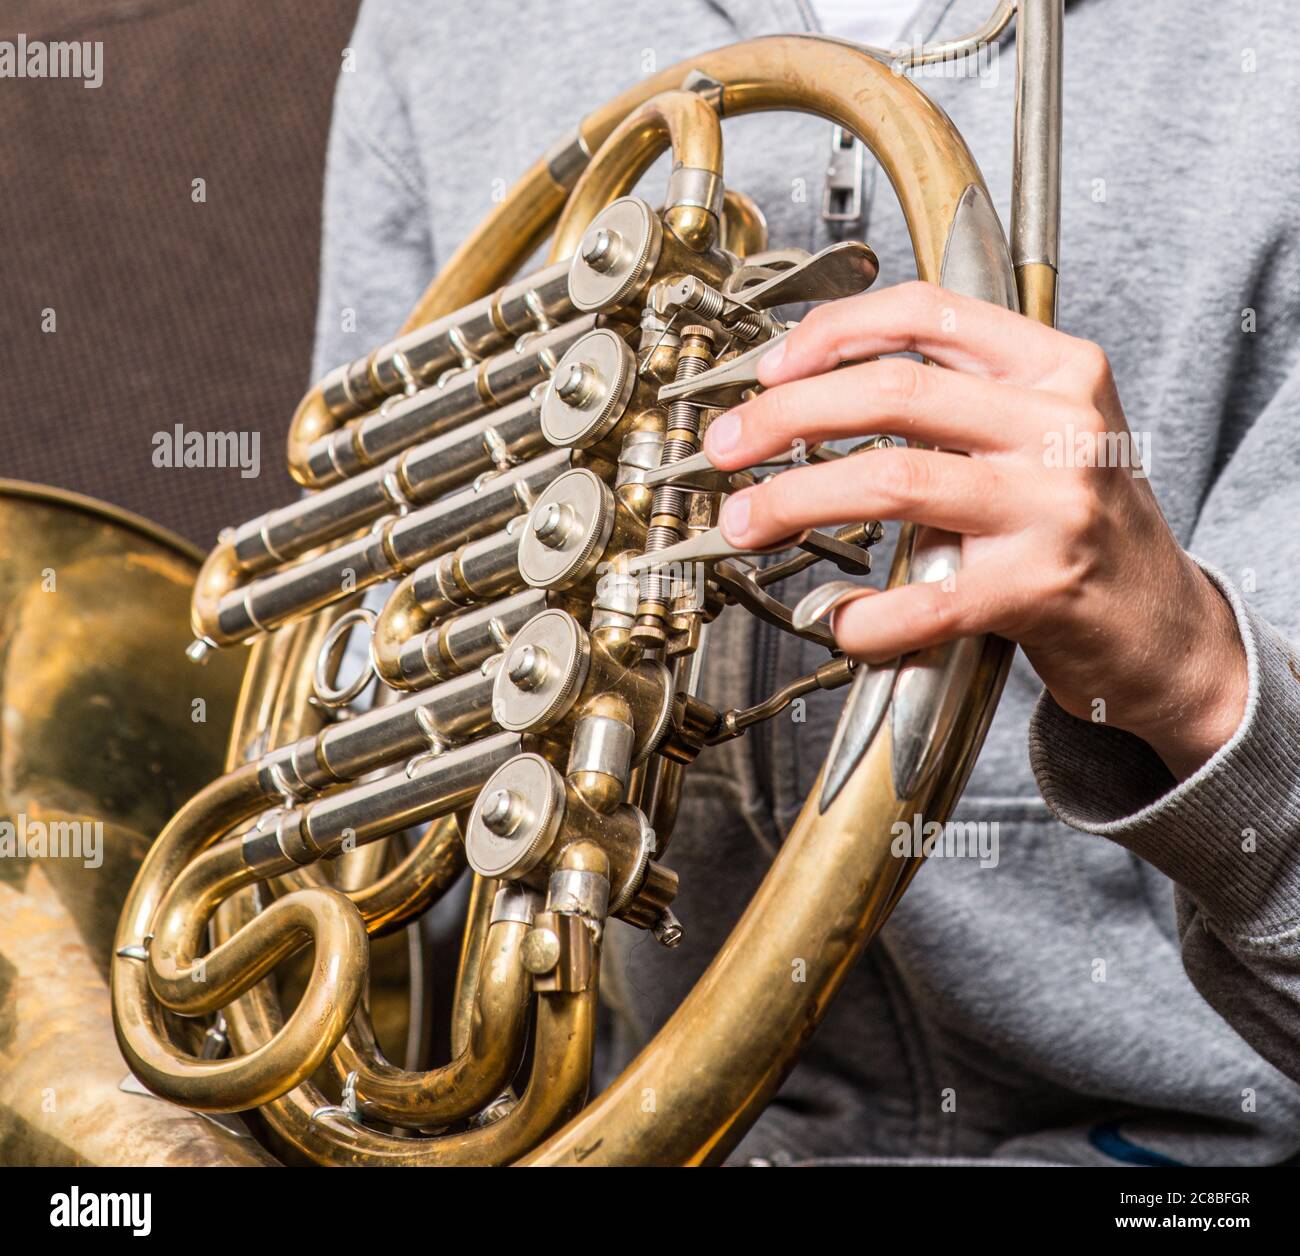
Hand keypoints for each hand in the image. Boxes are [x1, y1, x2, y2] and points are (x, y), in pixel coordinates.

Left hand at [703, 281, 1247, 780]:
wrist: (1159, 621)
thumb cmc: (1079, 521)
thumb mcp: (1038, 429)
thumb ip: (955, 398)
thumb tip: (814, 388)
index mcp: (1054, 368)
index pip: (926, 313)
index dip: (830, 332)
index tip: (769, 368)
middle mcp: (1058, 427)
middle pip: (891, 392)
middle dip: (785, 416)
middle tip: (726, 445)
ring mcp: (1052, 507)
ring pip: (893, 481)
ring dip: (795, 501)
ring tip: (744, 522)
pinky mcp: (1037, 589)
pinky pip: (921, 600)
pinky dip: (860, 616)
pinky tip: (836, 620)